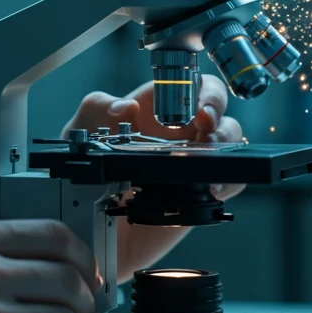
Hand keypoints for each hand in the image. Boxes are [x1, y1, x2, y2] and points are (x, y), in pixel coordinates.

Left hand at [62, 74, 245, 279]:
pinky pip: (231, 181)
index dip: (198, 88)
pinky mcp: (201, 193)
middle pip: (216, 106)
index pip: (189, 83)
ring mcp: (193, 161)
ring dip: (224, 142)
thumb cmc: (85, 175)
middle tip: (204, 124)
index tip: (191, 104)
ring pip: (229, 140)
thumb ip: (95, 110)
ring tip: (204, 155)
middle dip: (216, 109)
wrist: (90, 229)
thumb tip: (124, 107)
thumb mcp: (80, 135)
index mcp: (154, 109)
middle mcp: (179, 131)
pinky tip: (210, 187)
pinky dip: (228, 181)